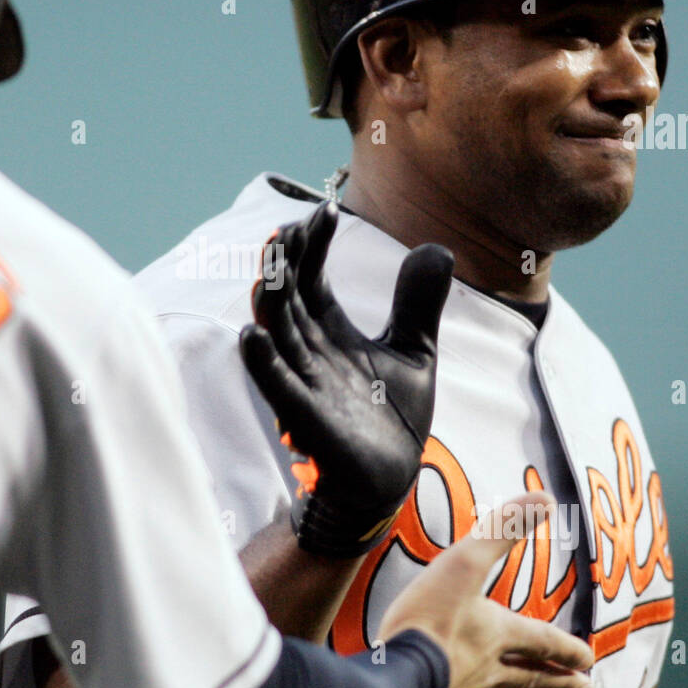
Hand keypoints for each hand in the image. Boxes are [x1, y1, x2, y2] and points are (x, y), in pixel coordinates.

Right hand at [239, 202, 452, 557]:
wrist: (393, 477)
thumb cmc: (392, 416)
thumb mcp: (415, 349)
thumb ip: (418, 302)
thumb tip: (436, 247)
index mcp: (330, 330)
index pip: (311, 276)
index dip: (313, 244)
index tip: (325, 210)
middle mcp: (310, 350)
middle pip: (288, 296)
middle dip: (286, 261)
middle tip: (292, 227)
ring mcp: (304, 382)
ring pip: (277, 333)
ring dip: (269, 299)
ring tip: (270, 265)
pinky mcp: (306, 419)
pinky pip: (278, 387)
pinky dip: (262, 363)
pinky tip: (251, 334)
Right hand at [378, 492, 594, 687]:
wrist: (391, 678)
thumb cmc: (426, 619)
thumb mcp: (464, 563)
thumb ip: (501, 529)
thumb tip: (543, 497)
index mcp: (497, 634)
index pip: (542, 641)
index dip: (567, 647)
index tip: (588, 659)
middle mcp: (489, 671)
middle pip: (533, 678)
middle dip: (561, 683)